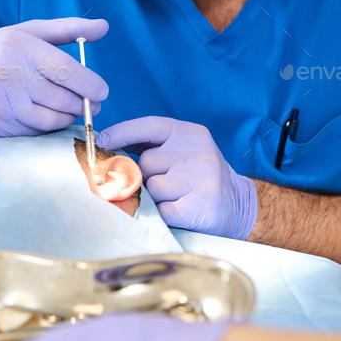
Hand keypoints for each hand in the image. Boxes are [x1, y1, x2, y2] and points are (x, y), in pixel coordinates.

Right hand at [0, 17, 108, 136]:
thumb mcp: (25, 32)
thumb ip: (67, 30)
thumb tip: (104, 27)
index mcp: (18, 46)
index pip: (64, 68)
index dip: (89, 83)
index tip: (102, 91)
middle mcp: (8, 74)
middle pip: (62, 98)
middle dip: (85, 104)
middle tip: (93, 103)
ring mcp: (0, 103)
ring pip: (51, 120)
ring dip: (69, 117)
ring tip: (73, 109)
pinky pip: (35, 132)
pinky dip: (48, 128)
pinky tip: (48, 118)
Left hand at [97, 117, 257, 239]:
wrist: (240, 205)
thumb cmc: (201, 176)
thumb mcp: (184, 150)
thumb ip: (152, 146)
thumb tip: (110, 148)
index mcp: (192, 134)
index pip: (149, 126)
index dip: (121, 132)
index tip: (100, 141)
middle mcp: (198, 154)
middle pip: (146, 163)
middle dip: (146, 175)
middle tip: (165, 182)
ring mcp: (200, 181)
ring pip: (151, 188)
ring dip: (156, 196)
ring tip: (176, 196)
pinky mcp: (198, 209)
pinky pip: (160, 211)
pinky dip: (164, 213)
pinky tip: (180, 209)